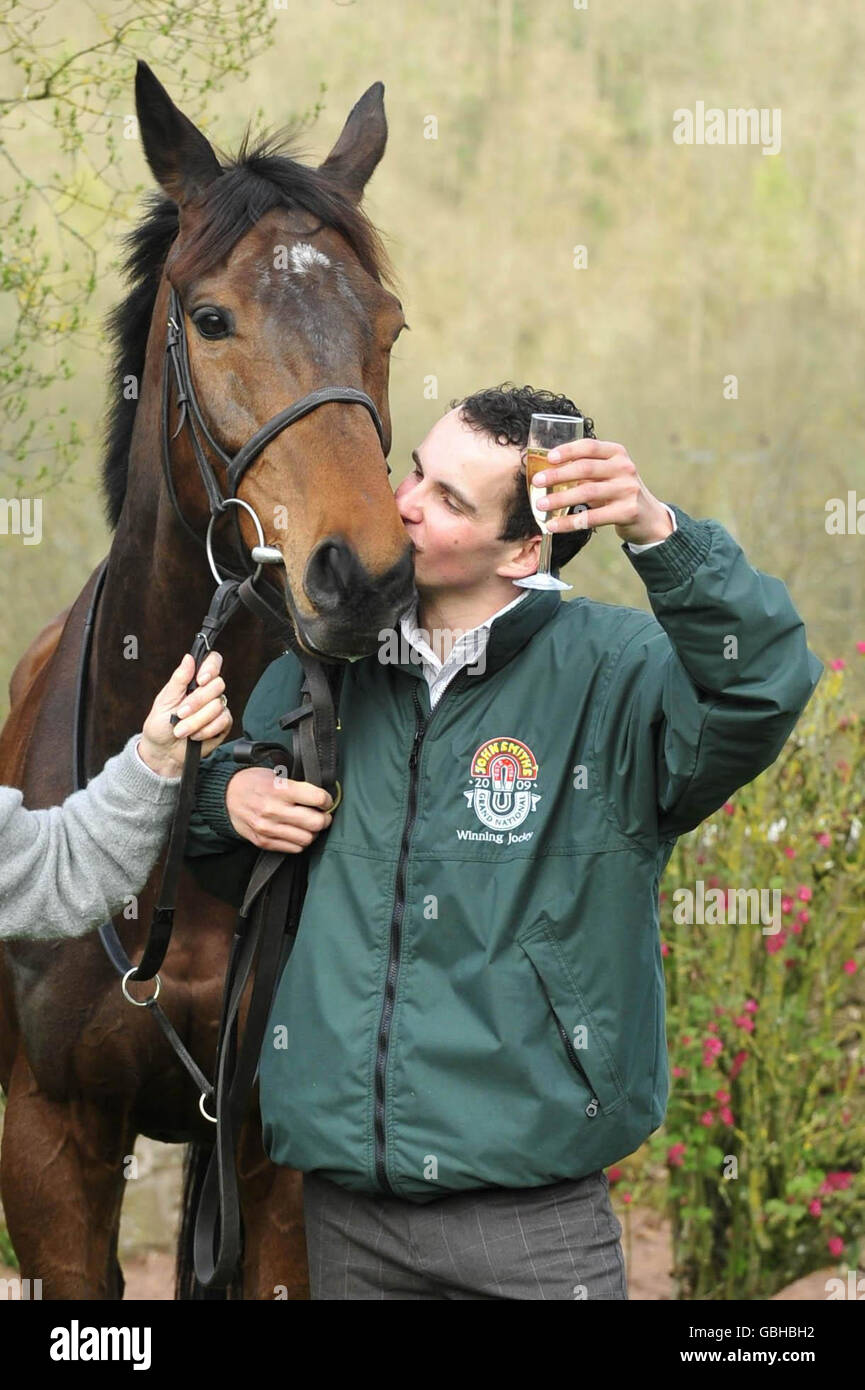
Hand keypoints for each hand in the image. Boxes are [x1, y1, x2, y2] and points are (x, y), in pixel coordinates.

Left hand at [139, 652, 232, 776]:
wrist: (163, 751)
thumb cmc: (160, 725)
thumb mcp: (165, 700)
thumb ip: (179, 679)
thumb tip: (188, 658)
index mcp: (194, 681)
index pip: (213, 662)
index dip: (211, 667)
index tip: (200, 680)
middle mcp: (208, 692)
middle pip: (217, 685)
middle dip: (196, 702)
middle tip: (180, 713)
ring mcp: (217, 708)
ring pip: (217, 706)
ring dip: (196, 721)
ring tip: (181, 730)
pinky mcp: (223, 725)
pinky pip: (223, 721)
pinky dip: (205, 730)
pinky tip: (195, 735)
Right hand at [226, 766, 333, 851]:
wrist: (225, 797)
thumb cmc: (255, 782)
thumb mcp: (276, 775)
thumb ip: (298, 787)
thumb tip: (323, 798)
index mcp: (280, 789)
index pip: (318, 798)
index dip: (327, 800)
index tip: (325, 800)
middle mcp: (274, 810)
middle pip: (316, 823)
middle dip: (324, 819)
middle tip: (322, 814)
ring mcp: (268, 828)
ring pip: (307, 839)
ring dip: (312, 832)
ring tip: (308, 824)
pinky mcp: (263, 842)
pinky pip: (294, 849)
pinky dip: (299, 842)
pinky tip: (296, 832)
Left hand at [531, 439, 673, 545]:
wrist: (649, 517)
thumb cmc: (619, 492)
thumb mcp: (608, 474)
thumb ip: (586, 470)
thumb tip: (547, 472)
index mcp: (617, 453)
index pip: (590, 447)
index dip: (568, 450)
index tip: (549, 458)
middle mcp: (624, 468)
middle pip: (585, 469)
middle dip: (558, 475)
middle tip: (536, 482)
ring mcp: (628, 489)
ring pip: (587, 492)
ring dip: (560, 499)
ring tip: (540, 505)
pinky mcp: (627, 511)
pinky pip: (593, 517)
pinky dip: (569, 522)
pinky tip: (553, 525)